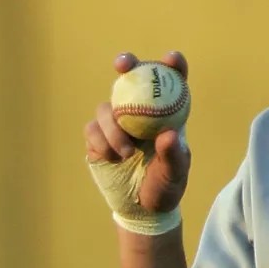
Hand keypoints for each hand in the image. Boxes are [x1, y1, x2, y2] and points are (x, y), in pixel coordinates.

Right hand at [85, 50, 192, 230]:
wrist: (143, 208)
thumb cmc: (166, 186)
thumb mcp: (176, 173)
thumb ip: (173, 154)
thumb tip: (168, 135)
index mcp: (164, 113)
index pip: (169, 82)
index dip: (171, 66)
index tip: (170, 59)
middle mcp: (138, 112)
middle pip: (130, 78)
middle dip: (125, 63)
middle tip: (123, 64)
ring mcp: (115, 124)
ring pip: (106, 108)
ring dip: (113, 127)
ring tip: (127, 152)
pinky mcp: (97, 139)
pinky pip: (92, 130)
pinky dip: (101, 142)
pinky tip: (113, 158)